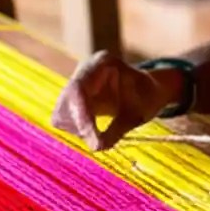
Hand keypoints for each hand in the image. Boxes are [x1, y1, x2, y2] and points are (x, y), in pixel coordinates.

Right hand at [50, 50, 178, 150]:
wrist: (148, 92)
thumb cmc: (147, 97)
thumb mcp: (138, 113)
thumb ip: (118, 129)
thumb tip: (99, 147)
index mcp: (102, 62)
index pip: (79, 88)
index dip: (82, 116)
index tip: (93, 140)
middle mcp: (83, 71)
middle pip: (67, 101)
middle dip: (80, 126)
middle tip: (98, 145)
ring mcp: (74, 85)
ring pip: (62, 113)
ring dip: (79, 129)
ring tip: (102, 134)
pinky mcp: (69, 100)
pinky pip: (63, 120)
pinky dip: (77, 130)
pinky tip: (94, 130)